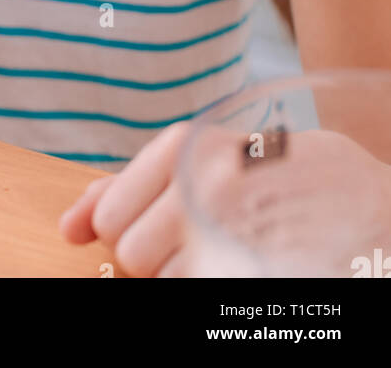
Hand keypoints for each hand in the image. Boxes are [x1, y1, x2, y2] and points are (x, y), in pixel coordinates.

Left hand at [59, 121, 390, 277]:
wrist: (365, 200)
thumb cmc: (277, 175)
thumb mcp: (210, 157)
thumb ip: (140, 181)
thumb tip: (73, 220)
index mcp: (190, 146)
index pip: (112, 211)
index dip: (117, 225)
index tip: (126, 227)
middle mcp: (207, 181)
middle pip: (131, 250)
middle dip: (148, 256)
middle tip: (189, 241)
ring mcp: (232, 226)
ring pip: (162, 277)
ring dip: (179, 274)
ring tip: (217, 250)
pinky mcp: (249, 265)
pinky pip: (196, 289)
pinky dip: (203, 284)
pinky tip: (231, 267)